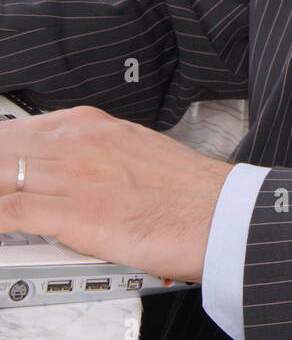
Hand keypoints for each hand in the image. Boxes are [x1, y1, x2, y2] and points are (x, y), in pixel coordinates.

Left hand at [0, 105, 232, 282]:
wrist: (222, 213)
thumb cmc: (188, 192)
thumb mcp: (134, 152)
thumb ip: (95, 158)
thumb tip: (72, 175)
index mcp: (90, 125)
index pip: (18, 131)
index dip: (0, 150)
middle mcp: (77, 142)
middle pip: (1, 148)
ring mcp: (74, 175)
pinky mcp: (76, 214)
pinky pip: (9, 215)